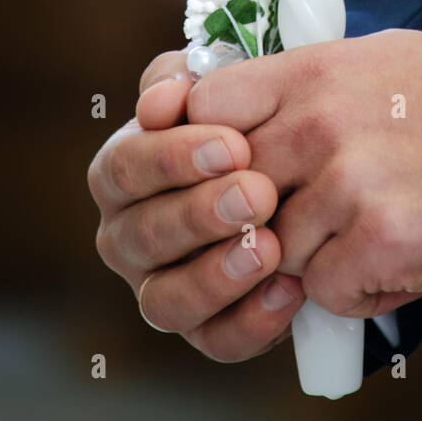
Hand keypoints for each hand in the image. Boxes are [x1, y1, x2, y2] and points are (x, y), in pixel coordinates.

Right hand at [88, 53, 305, 361]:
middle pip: (143, 236)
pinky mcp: (206, 329)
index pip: (124, 170)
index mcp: (123, 174)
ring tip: (269, 247)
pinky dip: (251, 322)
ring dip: (216, 276)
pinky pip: (217, 340)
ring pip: (166, 301)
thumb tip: (161, 101)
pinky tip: (289, 291)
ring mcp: (162, 288)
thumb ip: (184, 80)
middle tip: (257, 194)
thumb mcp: (218, 85)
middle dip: (200, 215)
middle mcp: (128, 237)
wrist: (298, 164)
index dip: (172, 159)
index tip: (233, 144)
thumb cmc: (244, 120)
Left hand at [187, 29, 421, 317]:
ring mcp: (346, 182)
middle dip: (263, 215)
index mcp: (313, 72)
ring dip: (315, 259)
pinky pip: (322, 289)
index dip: (208, 146)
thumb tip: (234, 108)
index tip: (236, 166)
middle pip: (231, 190)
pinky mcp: (377, 239)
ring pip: (273, 249)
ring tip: (369, 235)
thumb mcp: (378, 60)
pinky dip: (357, 291)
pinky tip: (396, 262)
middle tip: (313, 216)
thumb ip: (304, 82)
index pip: (206, 107)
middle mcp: (319, 123)